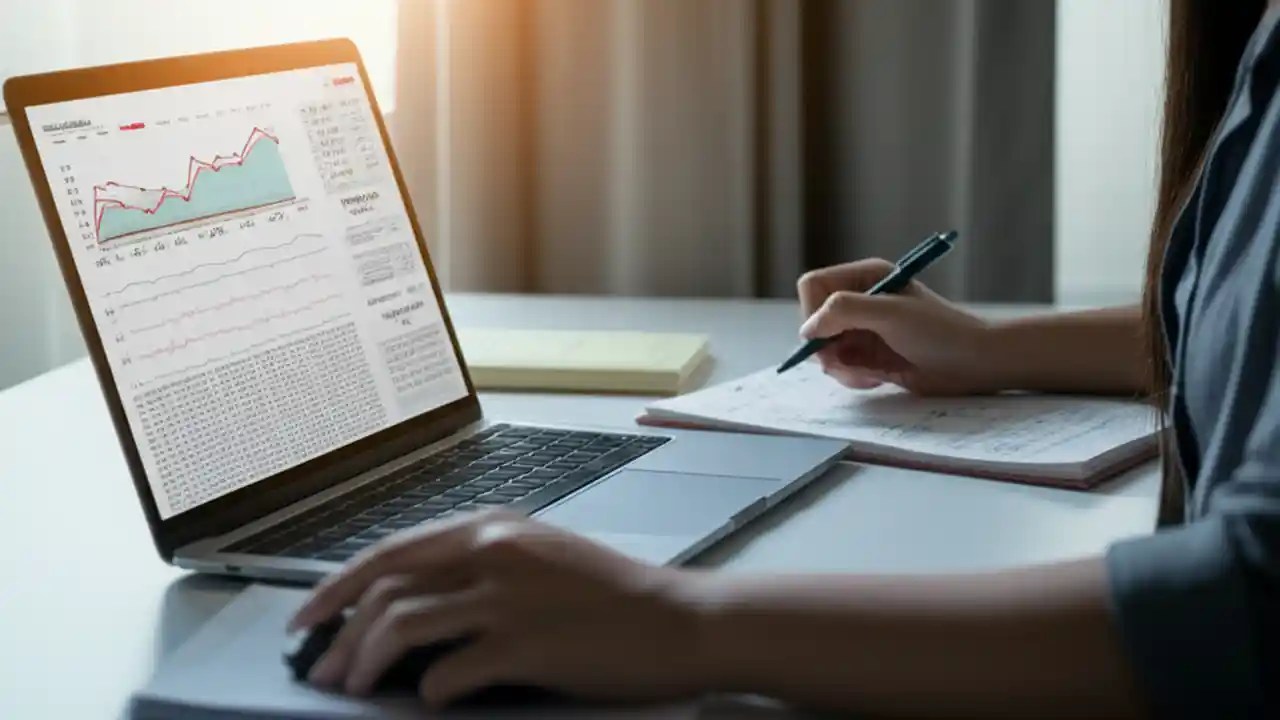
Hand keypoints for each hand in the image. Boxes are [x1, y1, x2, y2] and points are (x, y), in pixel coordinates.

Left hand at [289, 512, 704, 707]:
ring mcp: (508, 596)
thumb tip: (411, 604)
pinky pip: (449, 673)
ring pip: (402, 625)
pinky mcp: (526, 644)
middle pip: (383, 584)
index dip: (337, 586)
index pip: (391, 550)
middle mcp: (492, 550)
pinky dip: (430, 691)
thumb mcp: (540, 558)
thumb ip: (479, 567)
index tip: (309, 618)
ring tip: (355, 690)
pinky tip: (432, 700)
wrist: (679, 621)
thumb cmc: (613, 595)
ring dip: (366, 662)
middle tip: (321, 668)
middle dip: (338, 630)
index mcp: (491, 526)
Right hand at [797, 259, 994, 394]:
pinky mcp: (870, 356)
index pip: (813, 286)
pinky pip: (842, 367)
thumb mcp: (890, 313)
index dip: (812, 312)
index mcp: (864, 277)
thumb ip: (844, 311)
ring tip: (869, 373)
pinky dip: (852, 377)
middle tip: (847, 361)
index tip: (827, 337)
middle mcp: (859, 300)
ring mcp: (863, 330)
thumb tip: (807, 329)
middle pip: (814, 322)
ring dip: (841, 367)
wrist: (974, 362)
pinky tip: (877, 378)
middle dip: (827, 347)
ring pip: (824, 349)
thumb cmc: (939, 331)